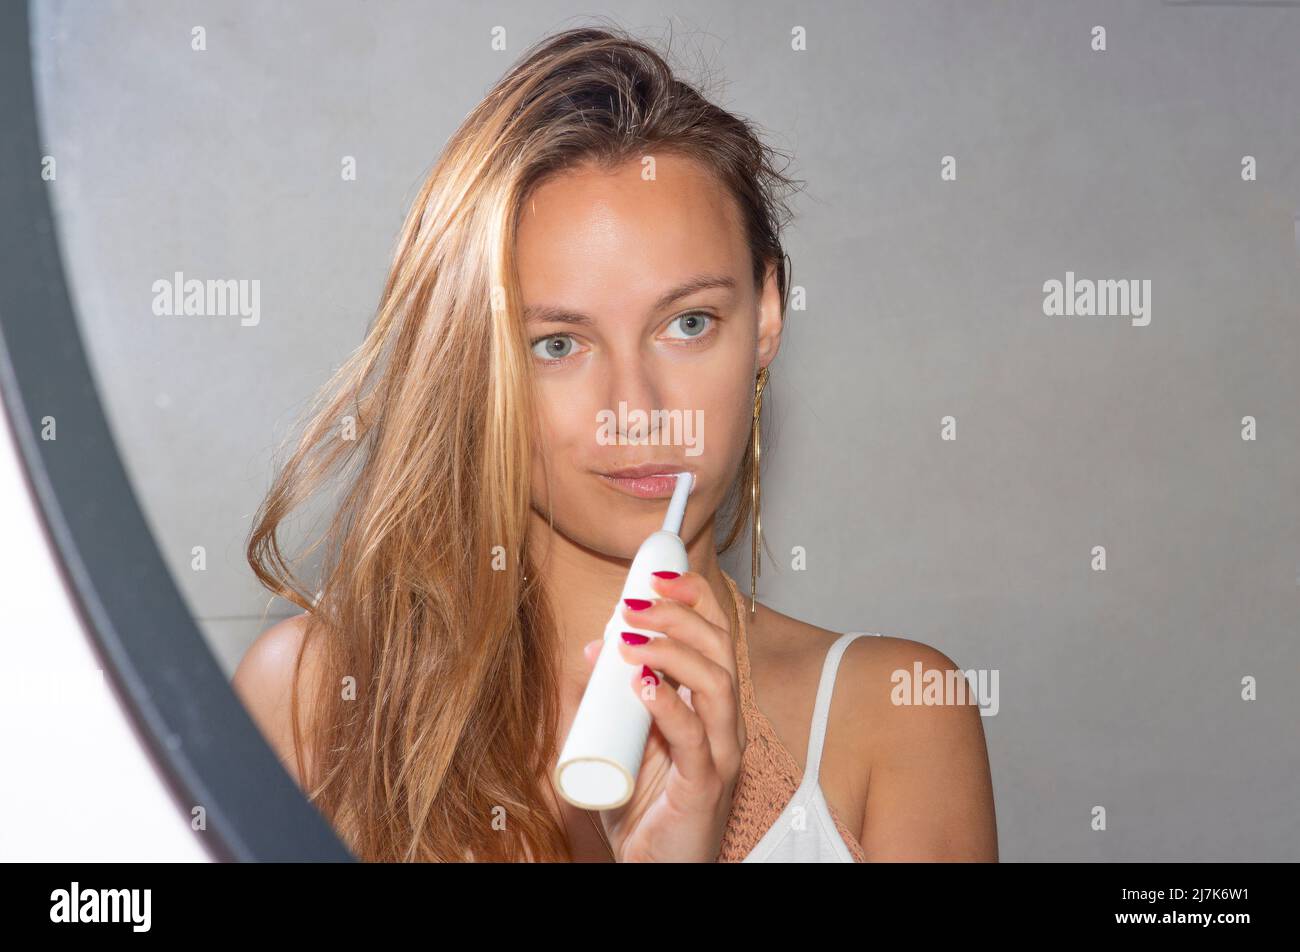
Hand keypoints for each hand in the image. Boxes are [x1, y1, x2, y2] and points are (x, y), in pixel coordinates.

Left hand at [579, 571, 746, 861]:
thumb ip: (610, 695)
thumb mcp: (624, 737)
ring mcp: (720, 755)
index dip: (695, 599)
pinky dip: (670, 705)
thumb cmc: (644, 806)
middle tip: (638, 602)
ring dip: (672, 652)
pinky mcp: (705, 786)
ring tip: (630, 639)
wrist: (654, 868)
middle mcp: (725, 724)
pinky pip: (695, 737)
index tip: (658, 576)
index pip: (718, 638)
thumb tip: (594, 646)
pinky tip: (643, 685)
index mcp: (711, 707)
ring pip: (717, 685)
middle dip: (682, 615)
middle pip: (721, 651)